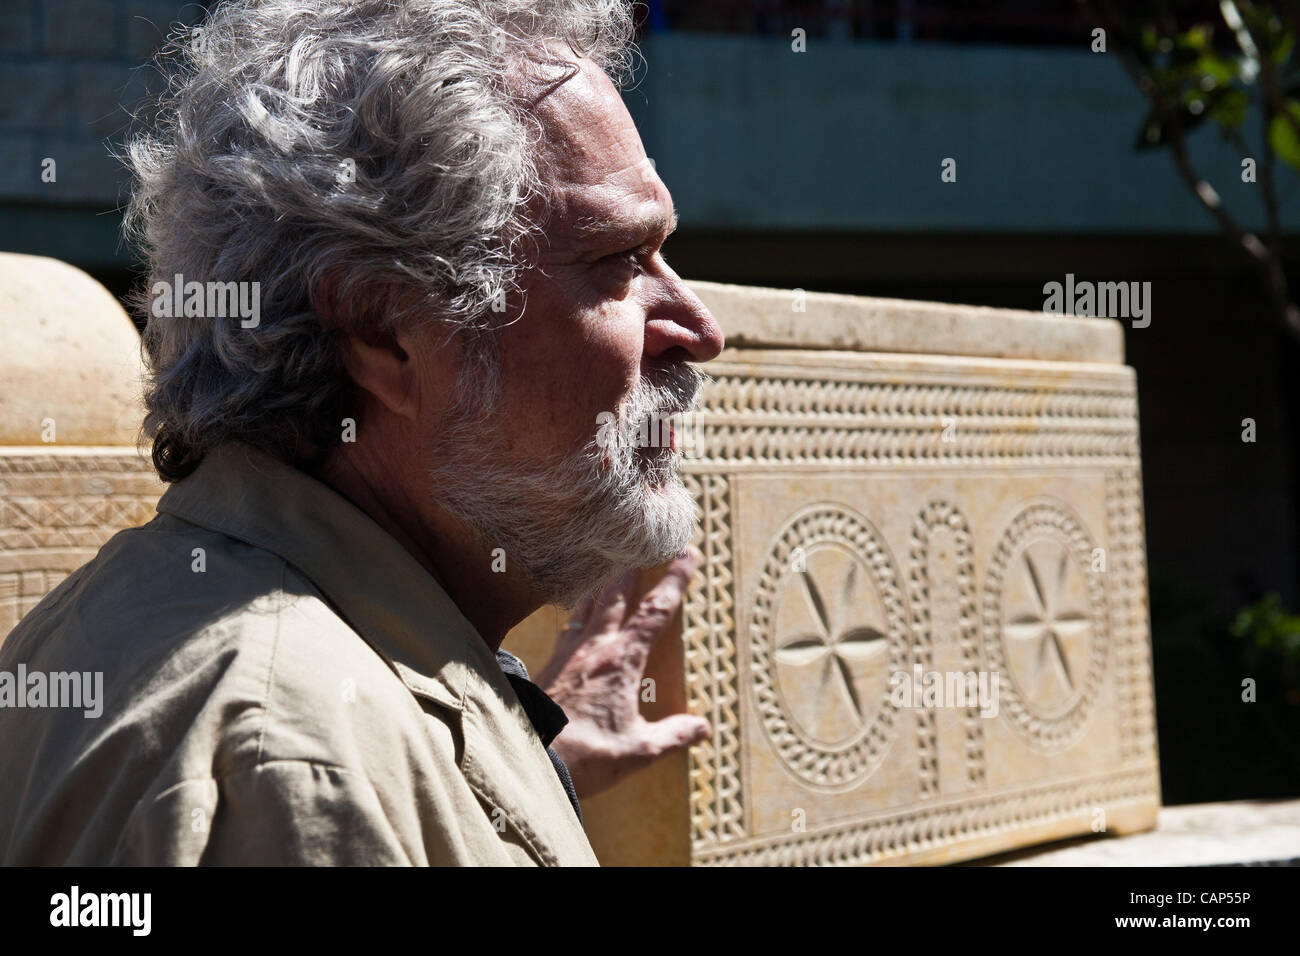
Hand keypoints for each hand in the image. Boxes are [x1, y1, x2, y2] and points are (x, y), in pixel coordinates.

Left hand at [537, 549, 710, 798]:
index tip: (688, 553)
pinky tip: (575, 620)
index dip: (675, 580)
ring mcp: (567, 653)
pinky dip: (577, 614)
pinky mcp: (547, 666)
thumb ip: (672, 735)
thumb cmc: (585, 755)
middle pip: (615, 596)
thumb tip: (702, 728)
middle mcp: (593, 647)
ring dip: (600, 586)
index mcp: (622, 660)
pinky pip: (567, 628)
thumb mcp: (638, 750)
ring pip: (586, 606)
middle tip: (641, 547)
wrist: (530, 758)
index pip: (655, 612)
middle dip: (632, 570)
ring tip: (607, 572)